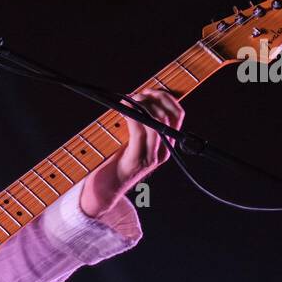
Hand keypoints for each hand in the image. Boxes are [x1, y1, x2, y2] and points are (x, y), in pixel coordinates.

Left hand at [80, 90, 184, 217]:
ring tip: (128, 101)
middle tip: (136, 95)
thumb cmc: (114, 163)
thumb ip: (137, 125)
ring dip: (142, 106)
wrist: (104, 191)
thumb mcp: (129, 140)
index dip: (166, 98)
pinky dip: (132, 116)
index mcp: (166, 145)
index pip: (177, 115)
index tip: (149, 90)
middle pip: (170, 116)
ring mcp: (152, 156)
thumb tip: (137, 98)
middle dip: (154, 99)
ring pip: (157, 122)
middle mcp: (164, 151)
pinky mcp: (137, 159)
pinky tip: (122, 111)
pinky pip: (140, 131)